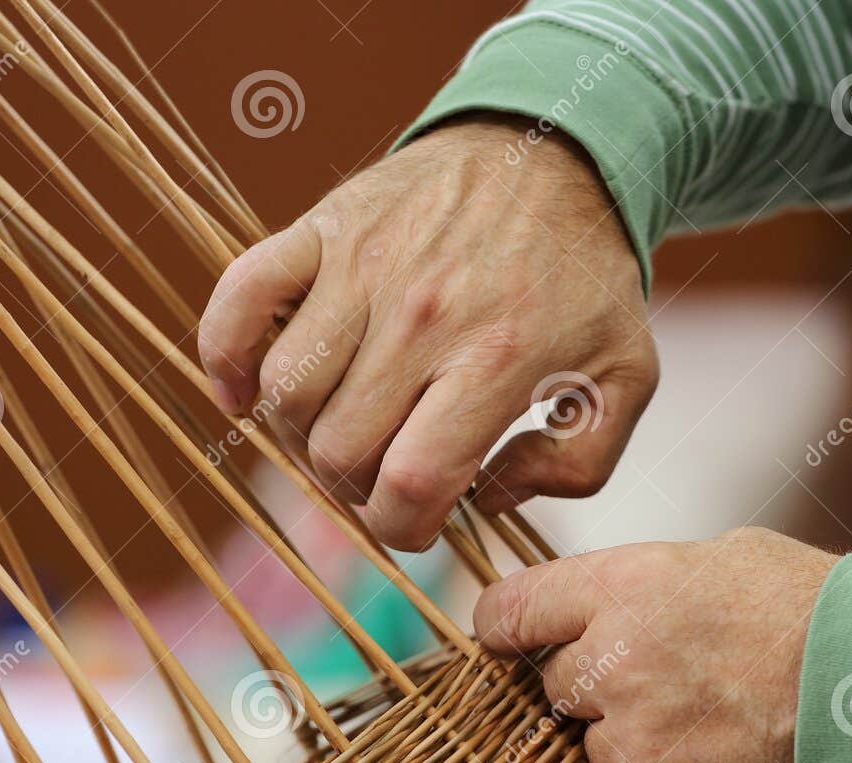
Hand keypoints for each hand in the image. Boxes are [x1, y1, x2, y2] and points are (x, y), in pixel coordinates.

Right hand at [197, 115, 657, 550]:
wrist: (549, 146)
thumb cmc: (584, 275)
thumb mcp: (626, 375)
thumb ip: (581, 462)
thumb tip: (492, 496)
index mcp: (497, 360)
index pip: (409, 484)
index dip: (402, 529)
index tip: (417, 522)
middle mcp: (423, 317)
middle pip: (339, 451)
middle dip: (357, 489)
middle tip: (386, 471)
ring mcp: (362, 268)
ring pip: (286, 396)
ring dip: (302, 437)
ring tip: (343, 428)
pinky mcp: (320, 230)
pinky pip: (239, 302)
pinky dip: (225, 358)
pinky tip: (245, 392)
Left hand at [473, 529, 839, 762]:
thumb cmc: (824, 615)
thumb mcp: (728, 559)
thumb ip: (647, 582)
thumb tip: (606, 600)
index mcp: (623, 589)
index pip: (510, 610)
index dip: (503, 625)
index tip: (504, 635)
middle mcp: (612, 666)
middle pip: (557, 687)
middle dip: (597, 686)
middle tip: (668, 680)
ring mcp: (635, 743)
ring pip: (597, 749)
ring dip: (637, 742)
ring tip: (715, 724)